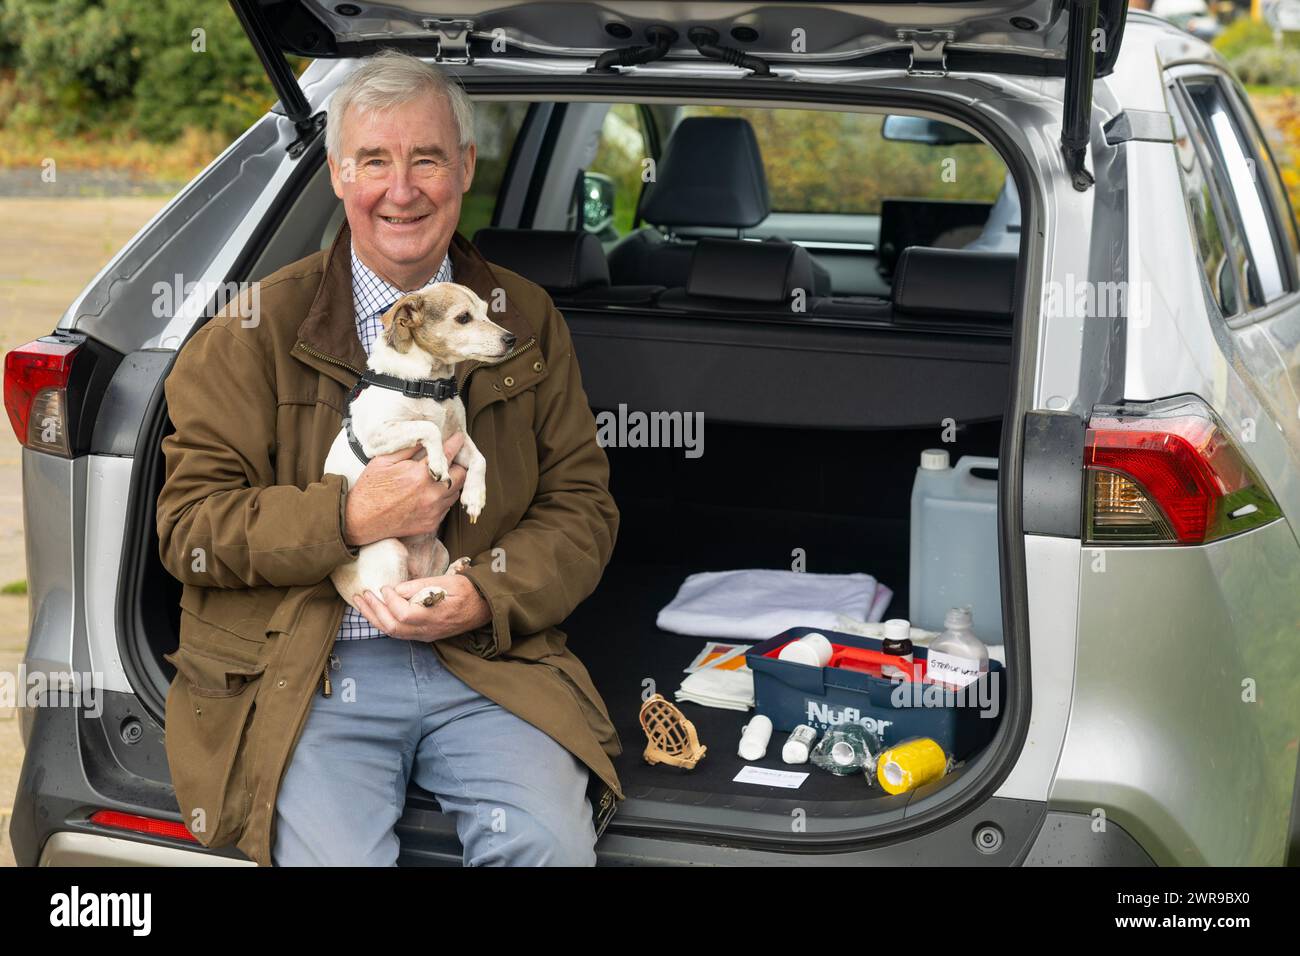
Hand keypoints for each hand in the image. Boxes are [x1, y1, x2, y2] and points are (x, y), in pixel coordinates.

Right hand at [343, 432, 466, 545]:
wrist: (361, 520)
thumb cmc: (370, 489)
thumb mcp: (384, 461)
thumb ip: (408, 448)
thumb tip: (426, 437)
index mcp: (419, 475)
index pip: (448, 454)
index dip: (456, 443)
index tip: (459, 438)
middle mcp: (430, 494)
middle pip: (461, 475)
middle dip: (457, 465)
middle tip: (450, 460)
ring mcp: (433, 511)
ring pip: (457, 492)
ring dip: (452, 483)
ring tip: (440, 477)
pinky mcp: (432, 523)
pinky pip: (447, 508)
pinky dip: (444, 499)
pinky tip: (431, 493)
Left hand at [352, 572, 491, 641]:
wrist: (485, 607)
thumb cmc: (468, 590)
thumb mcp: (448, 581)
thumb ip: (421, 586)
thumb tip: (396, 589)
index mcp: (436, 615)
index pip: (404, 614)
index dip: (390, 601)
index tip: (385, 587)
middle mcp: (428, 630)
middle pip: (393, 627)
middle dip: (374, 611)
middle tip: (363, 595)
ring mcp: (426, 635)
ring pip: (393, 633)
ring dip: (374, 618)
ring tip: (362, 603)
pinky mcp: (425, 636)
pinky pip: (399, 633)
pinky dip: (384, 623)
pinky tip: (376, 612)